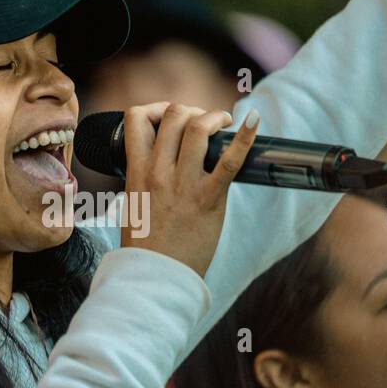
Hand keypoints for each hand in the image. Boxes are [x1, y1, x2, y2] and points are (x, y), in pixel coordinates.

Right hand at [120, 102, 257, 278]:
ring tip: (223, 124)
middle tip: (202, 123)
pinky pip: (229, 160)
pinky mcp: (209, 198)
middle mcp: (158, 172)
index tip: (169, 119)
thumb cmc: (147, 246)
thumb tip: (161, 161)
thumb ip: (144, 179)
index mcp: (136, 172)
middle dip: (191, 111)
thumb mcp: (134, 203)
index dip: (156, 109)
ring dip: (214, 118)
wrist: (157, 278)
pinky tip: (252, 122)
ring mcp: (184, 184)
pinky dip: (245, 137)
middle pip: (174, 115)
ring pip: (198, 127)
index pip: (137, 118)